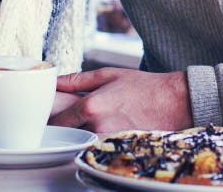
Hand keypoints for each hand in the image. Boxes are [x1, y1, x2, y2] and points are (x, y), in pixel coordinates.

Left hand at [49, 68, 191, 132]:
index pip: (58, 121)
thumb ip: (77, 80)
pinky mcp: (118, 148)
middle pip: (68, 134)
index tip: (50, 114)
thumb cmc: (142, 86)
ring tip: (91, 121)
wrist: (172, 102)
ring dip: (80, 133)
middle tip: (66, 117)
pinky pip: (98, 146)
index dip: (51, 118)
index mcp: (91, 106)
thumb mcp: (107, 75)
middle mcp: (97, 126)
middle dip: (64, 128)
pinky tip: (104, 128)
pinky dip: (95, 139)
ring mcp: (107, 140)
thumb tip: (56, 81)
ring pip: (83, 141)